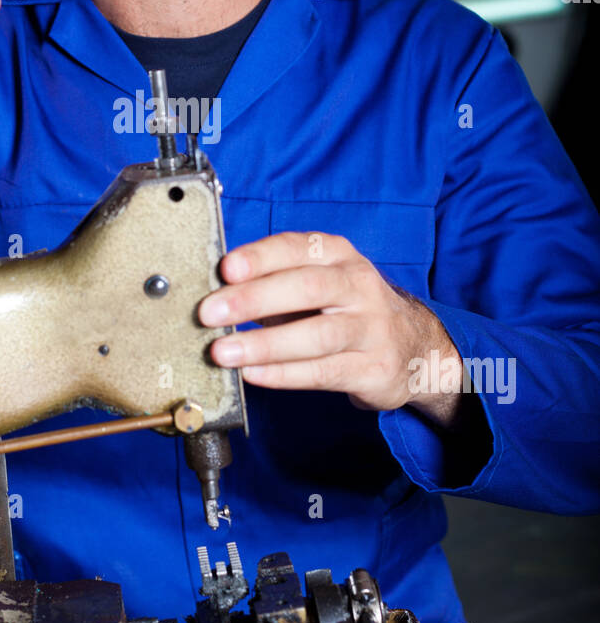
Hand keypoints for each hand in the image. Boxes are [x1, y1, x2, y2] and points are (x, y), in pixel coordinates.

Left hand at [198, 231, 462, 421]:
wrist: (413, 347)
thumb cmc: (344, 309)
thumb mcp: (318, 283)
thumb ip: (272, 282)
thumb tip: (214, 292)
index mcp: (339, 256)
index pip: (298, 248)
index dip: (261, 257)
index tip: (225, 268)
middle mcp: (358, 286)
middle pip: (307, 287)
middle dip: (254, 299)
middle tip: (210, 313)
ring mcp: (370, 328)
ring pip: (316, 335)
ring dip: (264, 344)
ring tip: (224, 352)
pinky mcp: (373, 368)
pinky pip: (323, 371)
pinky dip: (284, 374)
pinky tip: (253, 374)